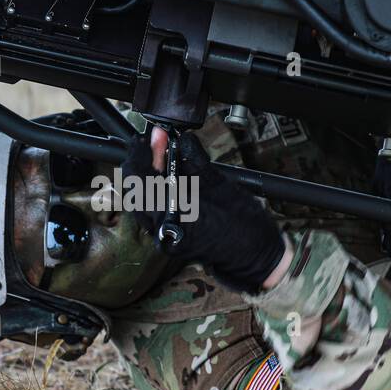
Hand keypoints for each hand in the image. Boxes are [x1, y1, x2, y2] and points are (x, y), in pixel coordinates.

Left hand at [122, 127, 289, 293]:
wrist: (255, 254)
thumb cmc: (243, 224)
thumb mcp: (220, 185)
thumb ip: (195, 161)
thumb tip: (182, 139)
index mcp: (172, 217)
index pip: (141, 180)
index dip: (144, 153)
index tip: (153, 135)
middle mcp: (161, 231)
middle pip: (135, 190)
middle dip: (142, 161)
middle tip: (156, 140)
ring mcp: (162, 237)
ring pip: (140, 200)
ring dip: (146, 175)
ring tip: (159, 153)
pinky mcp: (167, 237)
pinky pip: (150, 210)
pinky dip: (153, 190)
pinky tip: (164, 175)